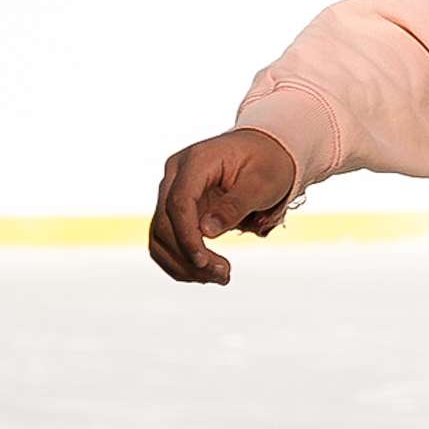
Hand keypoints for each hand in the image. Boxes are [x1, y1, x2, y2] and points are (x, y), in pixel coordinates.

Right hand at [148, 128, 300, 285]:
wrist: (266, 150)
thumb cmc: (268, 162)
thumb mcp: (263, 182)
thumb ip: (235, 205)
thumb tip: (205, 232)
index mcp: (195, 161)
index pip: (178, 203)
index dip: (187, 236)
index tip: (203, 262)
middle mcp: (176, 175)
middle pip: (165, 222)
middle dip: (189, 256)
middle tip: (223, 275)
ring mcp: (172, 191)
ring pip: (160, 235)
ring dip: (183, 263)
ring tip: (220, 277)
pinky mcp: (177, 209)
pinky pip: (168, 238)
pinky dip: (182, 259)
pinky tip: (206, 273)